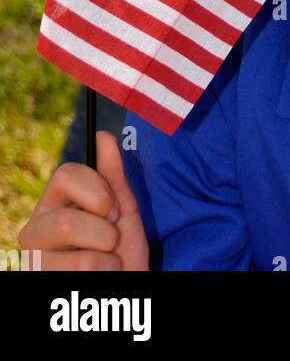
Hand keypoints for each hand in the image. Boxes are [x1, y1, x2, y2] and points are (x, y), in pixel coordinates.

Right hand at [18, 130, 148, 269]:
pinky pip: (84, 274)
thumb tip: (103, 135)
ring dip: (108, 258)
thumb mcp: (122, 208)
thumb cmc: (121, 248)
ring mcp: (35, 262)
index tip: (113, 210)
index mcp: (54, 203)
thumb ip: (112, 176)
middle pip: (66, 222)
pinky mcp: (41, 280)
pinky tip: (98, 278)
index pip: (64, 174)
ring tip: (107, 263)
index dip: (97, 190)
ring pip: (78, 256)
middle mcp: (35, 230)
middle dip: (104, 233)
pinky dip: (106, 274)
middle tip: (112, 241)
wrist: (126, 283)